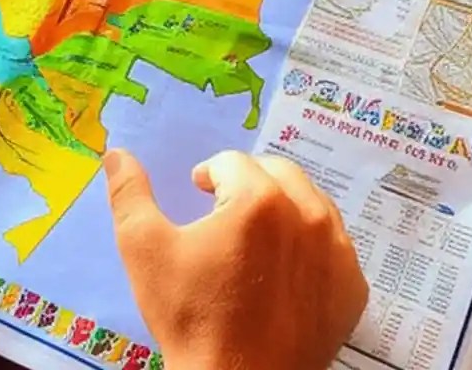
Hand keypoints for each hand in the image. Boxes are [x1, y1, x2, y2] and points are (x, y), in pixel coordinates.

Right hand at [104, 149, 367, 369]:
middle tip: (224, 210)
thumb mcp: (145, 251)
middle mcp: (309, 215)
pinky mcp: (353, 286)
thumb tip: (117, 154)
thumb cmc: (190, 317)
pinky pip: (334, 244)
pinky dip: (310, 244)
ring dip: (283, 207)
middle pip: (278, 172)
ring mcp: (338, 252)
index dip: (209, 174)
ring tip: (254, 237)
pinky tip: (283, 269)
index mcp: (259, 199)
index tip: (199, 193)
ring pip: (311, 203)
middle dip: (248, 182)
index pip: (232, 162)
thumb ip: (130, 194)